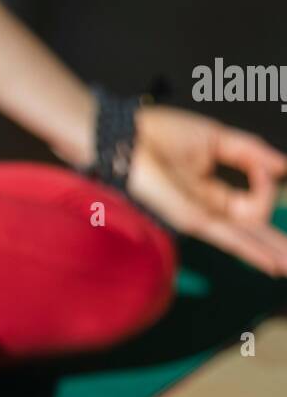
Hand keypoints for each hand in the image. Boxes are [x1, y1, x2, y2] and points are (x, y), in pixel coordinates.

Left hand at [129, 106, 286, 274]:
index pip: (253, 202)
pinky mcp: (189, 218)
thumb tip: (285, 168)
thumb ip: (252, 152)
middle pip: (251, 232)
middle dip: (278, 245)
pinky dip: (252, 250)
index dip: (266, 185)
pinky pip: (228, 236)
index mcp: (211, 191)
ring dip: (272, 253)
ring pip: (245, 240)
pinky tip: (271, 263)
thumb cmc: (160, 133)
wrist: (126, 135)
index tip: (267, 166)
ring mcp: (198, 216)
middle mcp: (207, 209)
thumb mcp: (217, 138)